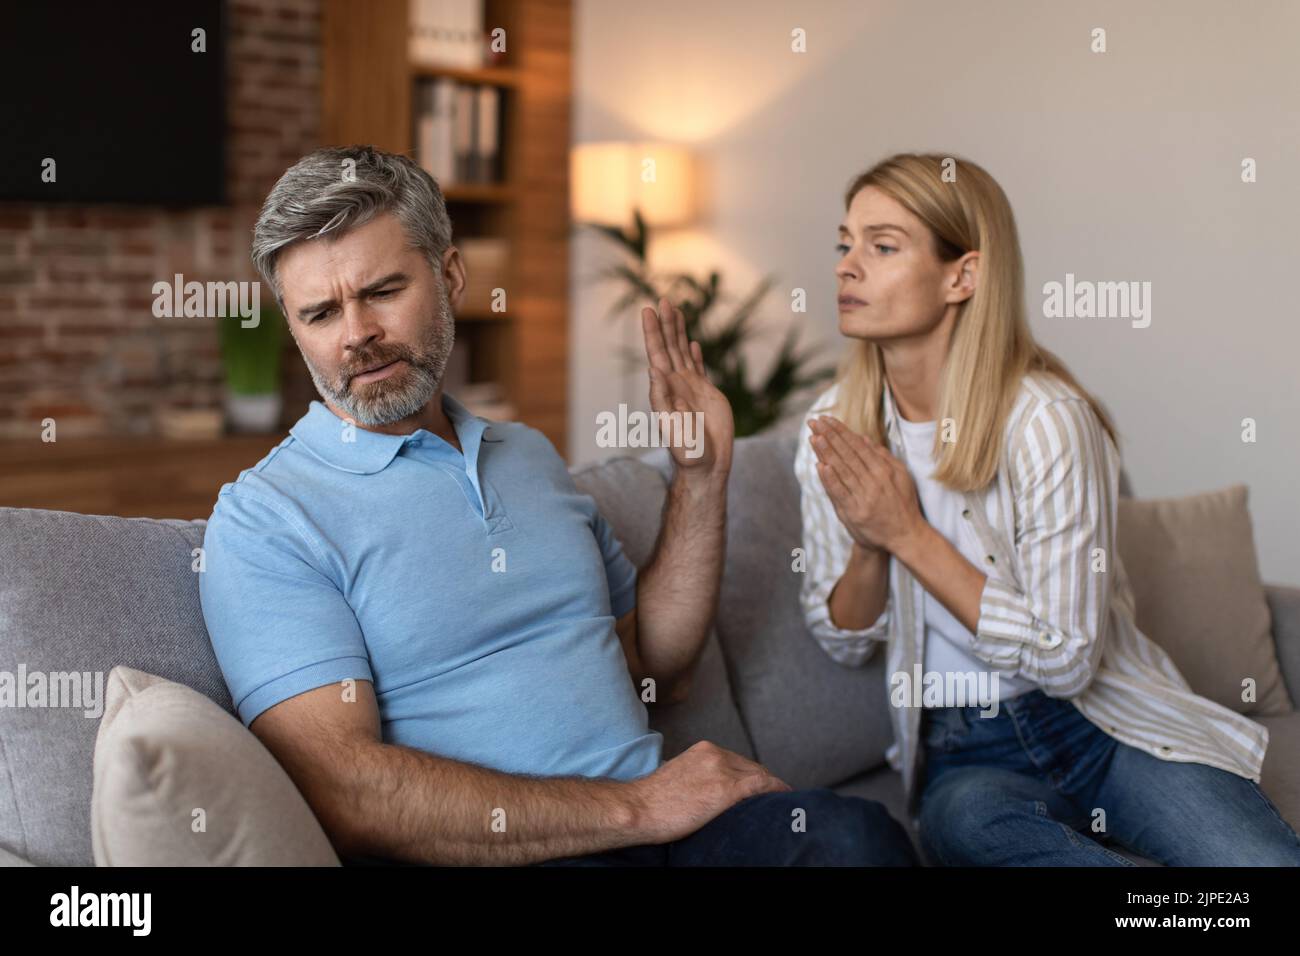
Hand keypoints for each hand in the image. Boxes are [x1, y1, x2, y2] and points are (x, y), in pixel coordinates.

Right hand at [625, 741, 790, 844]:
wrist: (638, 808)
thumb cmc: (651, 801)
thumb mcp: (676, 778)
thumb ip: (696, 777)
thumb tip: (706, 791)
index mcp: (702, 750)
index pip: (737, 761)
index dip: (752, 776)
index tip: (761, 789)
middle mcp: (714, 754)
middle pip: (751, 767)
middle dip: (764, 783)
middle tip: (775, 798)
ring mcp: (721, 770)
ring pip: (759, 776)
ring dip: (772, 789)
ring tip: (783, 802)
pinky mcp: (726, 789)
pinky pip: (762, 786)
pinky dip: (776, 791)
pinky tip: (786, 798)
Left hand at [640, 297, 733, 478]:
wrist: (706, 467)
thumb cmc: (688, 453)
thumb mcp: (673, 427)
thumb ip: (662, 401)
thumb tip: (654, 371)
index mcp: (666, 390)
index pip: (657, 354)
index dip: (653, 333)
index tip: (649, 311)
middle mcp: (675, 385)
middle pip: (668, 348)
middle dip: (665, 324)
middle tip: (662, 300)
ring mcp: (690, 388)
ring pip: (683, 353)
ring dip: (678, 332)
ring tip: (674, 310)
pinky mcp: (705, 394)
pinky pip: (699, 368)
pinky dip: (696, 354)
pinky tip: (694, 342)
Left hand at [808, 414, 925, 554]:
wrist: (905, 536)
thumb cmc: (902, 503)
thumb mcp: (900, 476)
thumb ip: (882, 457)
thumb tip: (864, 438)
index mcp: (884, 470)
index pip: (858, 446)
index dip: (842, 431)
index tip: (828, 420)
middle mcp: (873, 481)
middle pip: (848, 454)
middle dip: (830, 436)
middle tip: (815, 422)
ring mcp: (863, 497)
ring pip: (842, 470)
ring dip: (827, 453)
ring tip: (814, 437)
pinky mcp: (854, 512)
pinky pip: (840, 493)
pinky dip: (829, 479)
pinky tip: (820, 466)